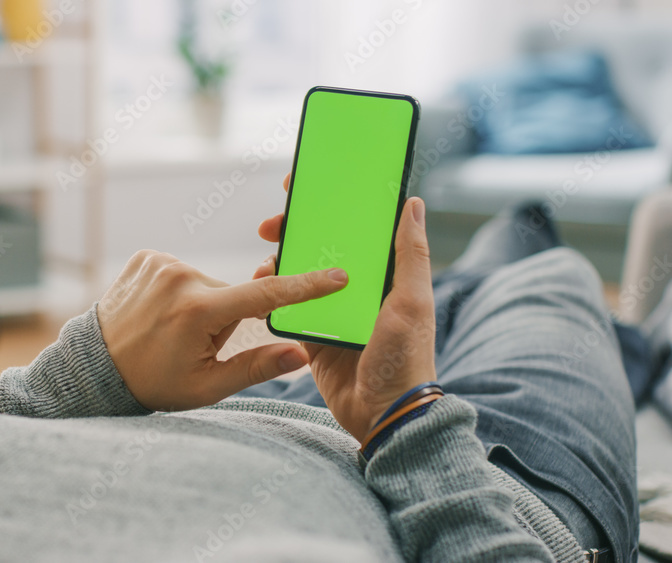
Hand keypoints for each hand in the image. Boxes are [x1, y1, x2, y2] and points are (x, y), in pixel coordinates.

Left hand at [97, 249, 348, 411]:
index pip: (266, 295)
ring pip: (208, 283)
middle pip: (232, 294)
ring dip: (202, 304)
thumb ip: (256, 367)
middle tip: (193, 345)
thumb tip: (302, 354)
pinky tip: (159, 312)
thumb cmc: (154, 382)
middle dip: (225, 318)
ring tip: (171, 330)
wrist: (97, 368)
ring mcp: (160, 263)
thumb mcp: (207, 386)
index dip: (306, 286)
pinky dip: (181, 291)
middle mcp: (180, 278)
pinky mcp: (147, 256)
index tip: (338, 274)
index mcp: (198, 311)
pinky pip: (183, 272)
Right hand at [254, 175, 436, 441]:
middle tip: (269, 224)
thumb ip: (411, 254)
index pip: (355, 228)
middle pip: (320, 245)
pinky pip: (287, 307)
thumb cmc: (406, 358)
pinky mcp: (312, 334)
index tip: (305, 186)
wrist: (383, 414)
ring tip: (262, 261)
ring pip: (298, 273)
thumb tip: (411, 203)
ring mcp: (331, 310)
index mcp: (383, 274)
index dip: (332, 204)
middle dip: (293, 229)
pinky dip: (271, 295)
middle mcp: (356, 287)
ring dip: (277, 261)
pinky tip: (260, 287)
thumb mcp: (413, 302)